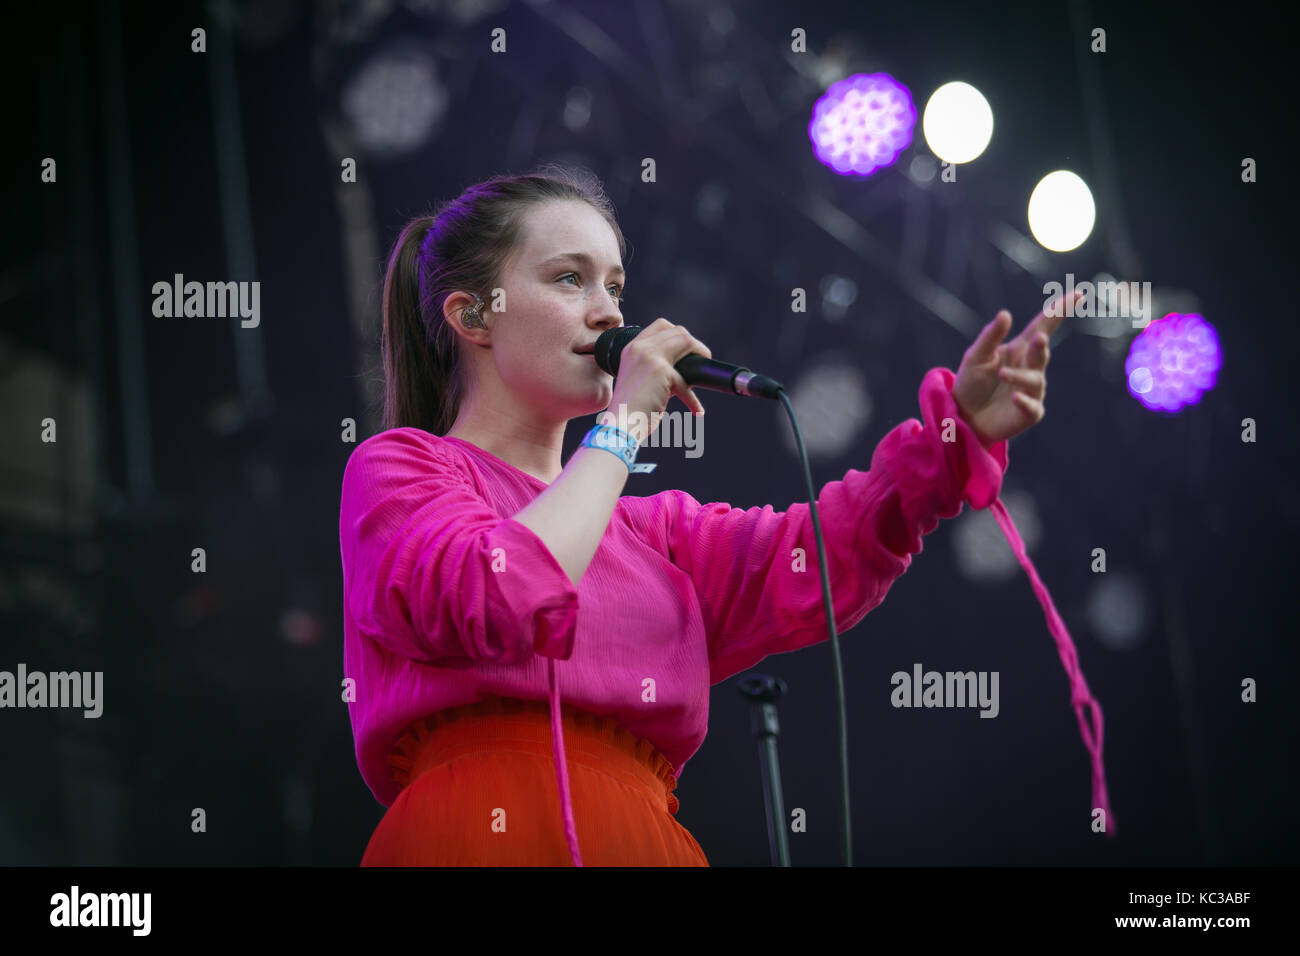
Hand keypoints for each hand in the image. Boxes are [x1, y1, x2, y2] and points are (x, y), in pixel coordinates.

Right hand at [604, 318, 711, 440]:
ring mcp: (650, 357)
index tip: (686, 350)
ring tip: (701, 375)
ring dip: (700, 355)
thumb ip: (654, 367)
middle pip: (678, 331)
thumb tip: (683, 367)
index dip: (679, 335)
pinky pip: (687, 380)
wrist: (620, 425)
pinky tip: (697, 411)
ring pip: (686, 342)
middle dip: (694, 345)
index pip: (661, 325)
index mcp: (631, 348)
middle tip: (700, 361)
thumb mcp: (638, 378)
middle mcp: (639, 348)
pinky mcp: (661, 371)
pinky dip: (693, 400)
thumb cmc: (630, 409)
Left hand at [952, 290, 1081, 447]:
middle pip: (1041, 353)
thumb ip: (990, 336)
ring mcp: (1032, 390)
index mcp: (1019, 348)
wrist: (963, 416)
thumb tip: (1005, 313)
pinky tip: (1015, 397)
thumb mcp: (976, 356)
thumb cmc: (971, 383)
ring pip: (1034, 379)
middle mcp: (1030, 367)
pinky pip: (1032, 406)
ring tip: (1002, 374)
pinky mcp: (1029, 413)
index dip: (1060, 310)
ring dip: (1020, 376)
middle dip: (1040, 346)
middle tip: (1038, 339)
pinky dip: (1025, 401)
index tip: (1078, 294)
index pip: (1043, 325)